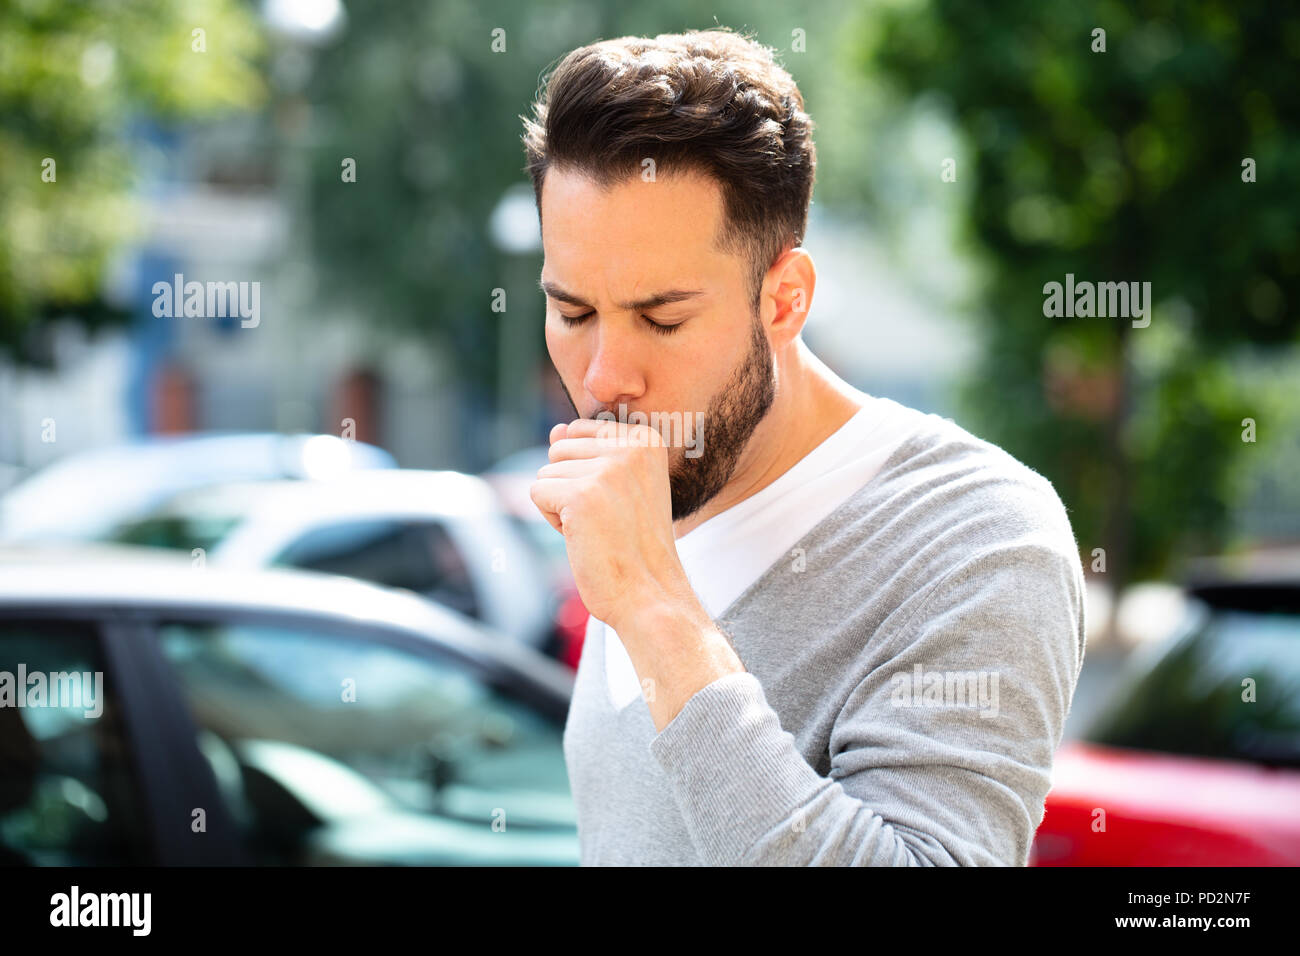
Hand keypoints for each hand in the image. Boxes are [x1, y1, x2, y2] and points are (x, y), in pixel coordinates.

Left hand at [529, 418, 687, 630]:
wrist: (649, 592)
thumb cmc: (634, 544)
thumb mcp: (620, 487)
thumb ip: (589, 451)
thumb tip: (555, 430)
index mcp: (646, 438)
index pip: (579, 431)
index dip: (584, 472)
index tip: (615, 501)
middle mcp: (630, 447)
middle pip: (559, 449)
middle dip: (568, 486)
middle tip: (604, 518)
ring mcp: (607, 470)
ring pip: (546, 472)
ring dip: (561, 505)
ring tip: (597, 529)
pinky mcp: (581, 495)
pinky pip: (537, 492)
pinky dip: (552, 521)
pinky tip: (583, 537)